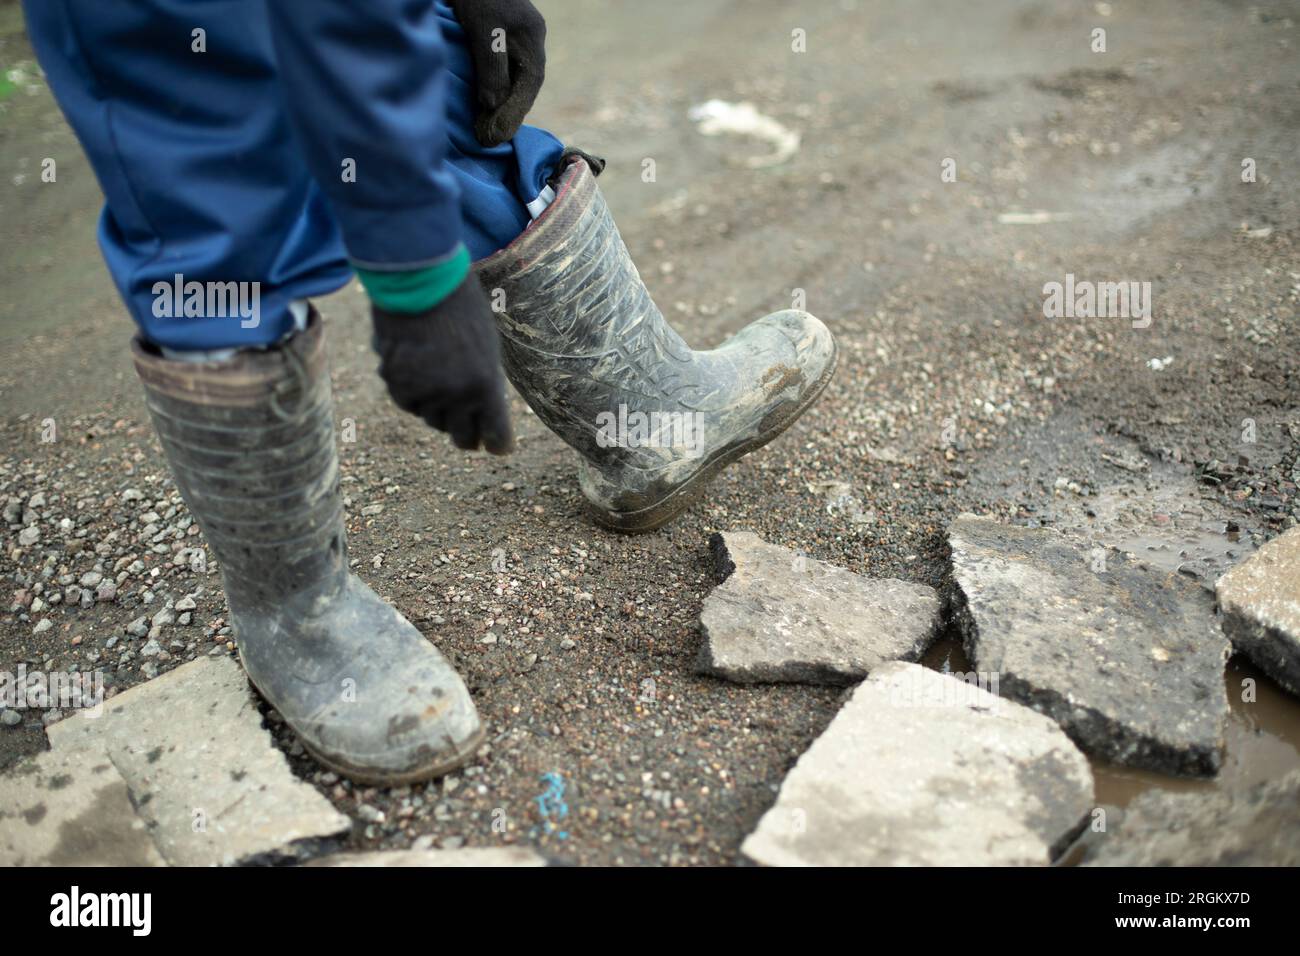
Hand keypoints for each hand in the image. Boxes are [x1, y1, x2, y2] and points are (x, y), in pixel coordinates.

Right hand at [371, 276, 513, 453]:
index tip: (498, 448)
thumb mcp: (487, 347)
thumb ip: (486, 382)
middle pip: (461, 436)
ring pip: (432, 420)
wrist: (421, 281)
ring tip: (442, 389)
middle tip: (470, 440)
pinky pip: (408, 404)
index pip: (496, 433)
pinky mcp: (397, 384)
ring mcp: (425, 391)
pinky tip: (418, 376)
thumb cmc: (462, 309)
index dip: (497, 443)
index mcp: (486, 385)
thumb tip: (483, 411)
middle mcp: (457, 395)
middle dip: (467, 436)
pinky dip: (413, 395)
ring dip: (438, 412)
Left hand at [448, 0, 546, 146]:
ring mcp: (513, 34)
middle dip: (508, 111)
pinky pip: (498, 66)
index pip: (529, 85)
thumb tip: (494, 105)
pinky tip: (479, 98)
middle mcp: (527, 38)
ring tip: (484, 126)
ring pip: (510, 75)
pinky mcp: (495, 32)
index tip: (498, 136)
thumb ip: (492, 68)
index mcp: (531, 38)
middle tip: (488, 137)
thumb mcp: (484, 31)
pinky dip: (490, 86)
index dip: (514, 113)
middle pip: (522, 83)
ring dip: (499, 101)